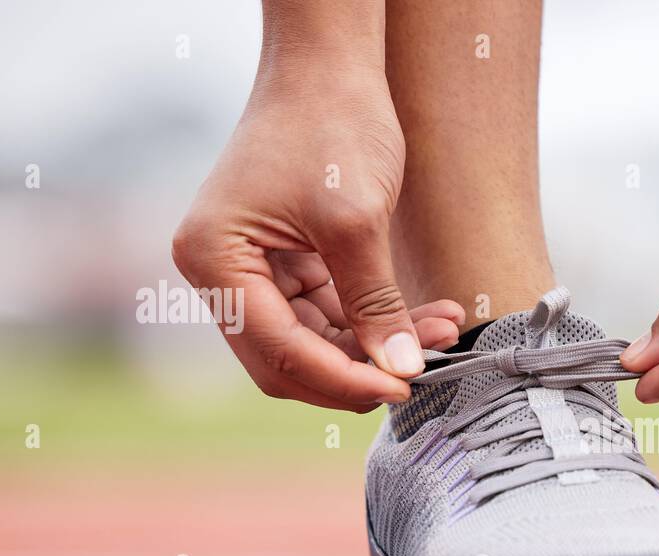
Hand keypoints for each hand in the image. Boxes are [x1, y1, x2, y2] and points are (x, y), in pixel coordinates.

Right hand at [172, 65, 460, 411]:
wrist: (333, 66)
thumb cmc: (332, 124)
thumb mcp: (356, 222)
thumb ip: (375, 303)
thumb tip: (400, 370)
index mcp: (214, 259)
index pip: (278, 351)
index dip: (342, 379)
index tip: (402, 385)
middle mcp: (221, 272)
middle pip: (289, 360)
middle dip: (358, 369)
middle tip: (420, 371)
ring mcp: (253, 271)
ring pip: (318, 342)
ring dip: (379, 345)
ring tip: (444, 329)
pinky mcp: (289, 266)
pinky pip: (333, 315)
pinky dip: (379, 320)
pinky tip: (432, 315)